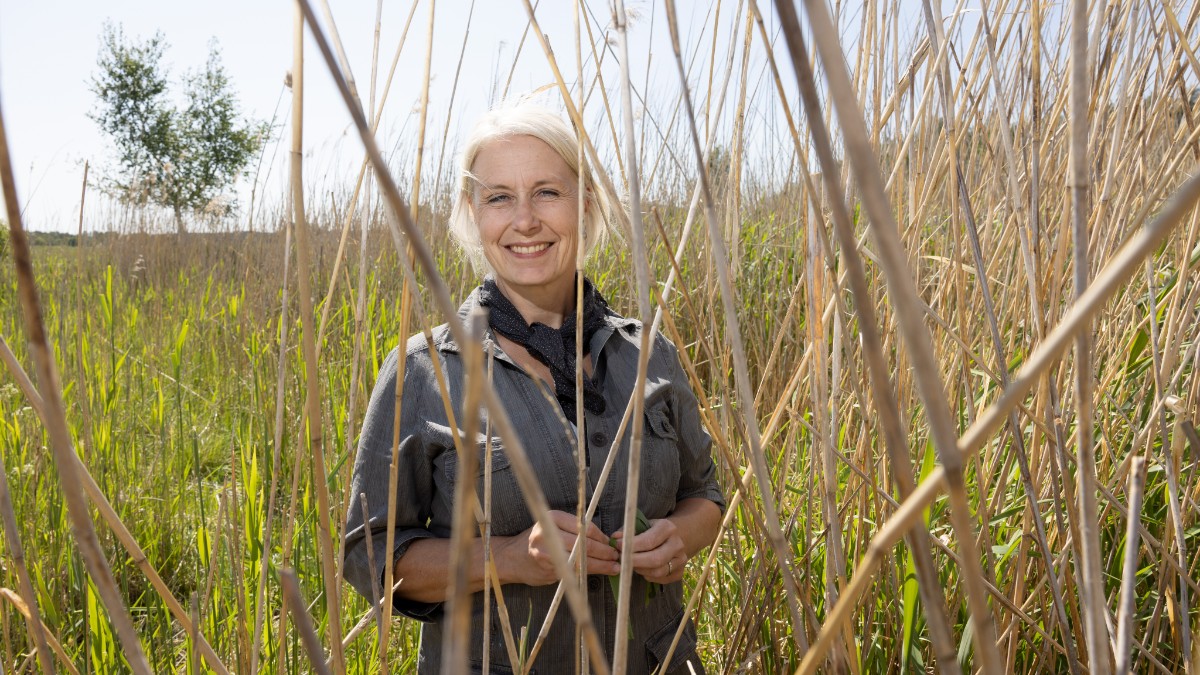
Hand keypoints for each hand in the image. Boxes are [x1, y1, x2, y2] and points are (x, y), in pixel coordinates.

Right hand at [500, 510, 620, 586]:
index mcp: (552, 518)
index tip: (611, 542)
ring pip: (581, 561)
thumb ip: (574, 528)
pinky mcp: (548, 570)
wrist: (512, 558)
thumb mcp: (553, 525)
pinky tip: (599, 572)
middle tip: (616, 556)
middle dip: (604, 552)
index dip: (601, 537)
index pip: (584, 528)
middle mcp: (548, 534)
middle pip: (585, 545)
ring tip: (613, 567)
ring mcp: (547, 554)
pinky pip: (574, 572)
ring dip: (601, 565)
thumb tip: (604, 538)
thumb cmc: (538, 539)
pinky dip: (589, 573)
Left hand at [610, 516, 686, 583]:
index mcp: (668, 528)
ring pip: (658, 572)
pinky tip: (641, 569)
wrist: (673, 537)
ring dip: (640, 570)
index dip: (632, 546)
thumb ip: (627, 531)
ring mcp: (681, 560)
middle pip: (655, 559)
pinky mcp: (679, 572)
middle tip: (621, 560)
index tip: (618, 546)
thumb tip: (614, 539)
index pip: (649, 541)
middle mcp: (677, 544)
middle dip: (635, 562)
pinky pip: (660, 579)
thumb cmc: (652, 531)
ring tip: (630, 564)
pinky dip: (648, 576)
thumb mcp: (641, 525)